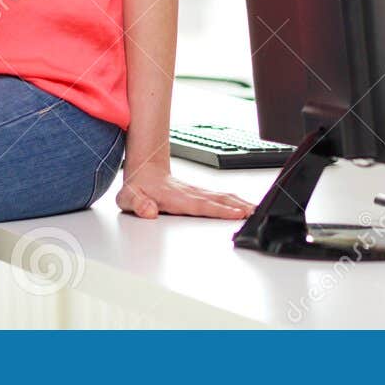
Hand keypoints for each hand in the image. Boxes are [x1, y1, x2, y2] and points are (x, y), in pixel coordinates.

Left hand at [116, 168, 254, 220]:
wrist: (144, 171)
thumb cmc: (137, 188)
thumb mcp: (128, 198)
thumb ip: (138, 204)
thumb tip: (149, 210)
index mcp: (176, 197)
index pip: (201, 205)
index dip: (219, 210)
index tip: (236, 214)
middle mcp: (190, 193)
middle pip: (218, 199)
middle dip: (238, 206)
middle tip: (255, 213)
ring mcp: (197, 192)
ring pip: (222, 196)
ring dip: (240, 203)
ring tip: (256, 210)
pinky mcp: (200, 193)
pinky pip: (221, 196)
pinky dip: (235, 201)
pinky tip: (244, 206)